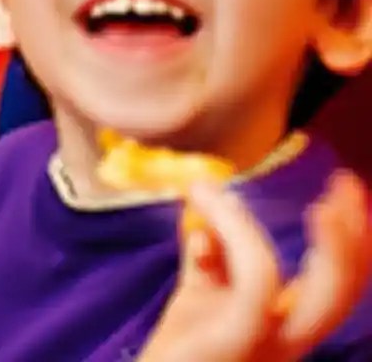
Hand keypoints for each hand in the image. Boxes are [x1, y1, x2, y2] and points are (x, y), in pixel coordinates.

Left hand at [139, 171, 371, 361]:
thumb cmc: (174, 352)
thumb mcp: (197, 300)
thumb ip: (212, 263)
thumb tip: (210, 221)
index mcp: (287, 327)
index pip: (337, 286)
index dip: (352, 242)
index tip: (345, 190)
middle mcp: (289, 341)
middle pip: (345, 291)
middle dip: (356, 237)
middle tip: (345, 182)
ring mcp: (270, 347)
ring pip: (325, 292)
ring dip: (321, 236)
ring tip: (298, 192)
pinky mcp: (238, 341)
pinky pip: (259, 282)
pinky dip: (242, 231)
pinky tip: (210, 199)